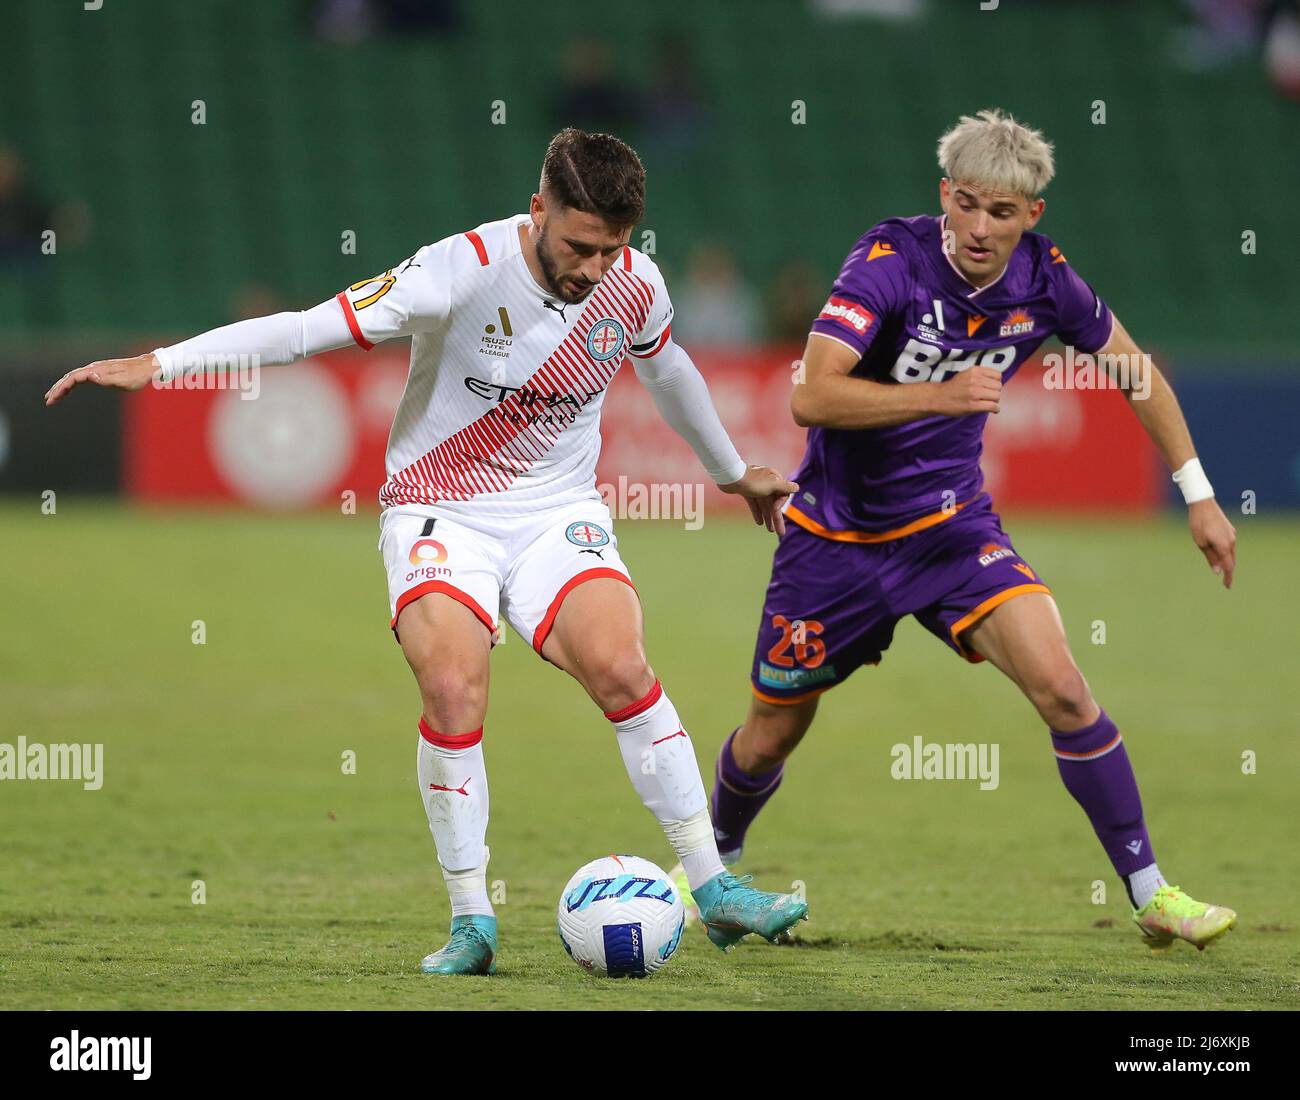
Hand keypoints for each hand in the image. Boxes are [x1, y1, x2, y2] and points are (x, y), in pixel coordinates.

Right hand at [45, 353, 159, 406]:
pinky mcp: (100, 372)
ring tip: (53, 397)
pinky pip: (81, 378)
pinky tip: (68, 391)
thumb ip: (107, 379)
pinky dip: (72, 385)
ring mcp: (96, 369)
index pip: (73, 378)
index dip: (62, 388)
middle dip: (58, 388)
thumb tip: (90, 376)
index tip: (54, 398)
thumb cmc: (137, 376)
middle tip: (48, 400)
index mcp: (97, 370)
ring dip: (62, 387)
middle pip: (70, 377)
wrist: (147, 367)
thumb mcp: (124, 380)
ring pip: (74, 377)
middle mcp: (94, 367)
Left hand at [719, 464, 798, 534]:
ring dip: (768, 517)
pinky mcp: (747, 491)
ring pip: (764, 505)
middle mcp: (767, 482)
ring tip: (770, 530)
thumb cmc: (753, 481)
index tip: (775, 510)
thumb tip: (797, 487)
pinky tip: (759, 523)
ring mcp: (757, 487)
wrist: (731, 477)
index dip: (780, 505)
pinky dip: (757, 512)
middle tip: (780, 533)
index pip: (783, 495)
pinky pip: (755, 504)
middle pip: (774, 503)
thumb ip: (785, 487)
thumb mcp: (773, 484)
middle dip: (776, 518)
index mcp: (775, 479)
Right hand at [931, 366, 1001, 416]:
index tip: (990, 388)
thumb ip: (980, 375)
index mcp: (974, 371)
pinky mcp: (973, 406)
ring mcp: (974, 393)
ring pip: (997, 396)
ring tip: (988, 403)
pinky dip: (995, 409)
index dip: (995, 382)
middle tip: (988, 397)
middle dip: (995, 392)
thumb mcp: (965, 374)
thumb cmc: (952, 388)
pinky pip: (992, 406)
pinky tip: (992, 410)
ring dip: (994, 401)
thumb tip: (996, 382)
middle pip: (998, 386)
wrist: (938, 398)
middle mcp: (975, 380)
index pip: (997, 375)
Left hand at [1189, 498, 1235, 588]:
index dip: (1228, 577)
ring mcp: (1232, 534)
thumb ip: (1210, 557)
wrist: (1203, 504)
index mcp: (1224, 546)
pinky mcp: (1229, 529)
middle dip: (1229, 571)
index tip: (1227, 586)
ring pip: (1231, 552)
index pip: (1229, 566)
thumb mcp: (1201, 543)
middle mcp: (1231, 541)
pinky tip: (1222, 554)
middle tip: (1226, 582)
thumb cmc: (1198, 524)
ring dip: (1228, 561)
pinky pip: (1230, 544)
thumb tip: (1218, 571)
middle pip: (1232, 560)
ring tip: (1223, 569)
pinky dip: (1227, 552)